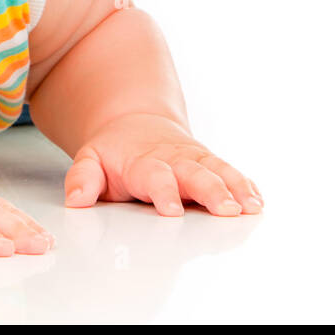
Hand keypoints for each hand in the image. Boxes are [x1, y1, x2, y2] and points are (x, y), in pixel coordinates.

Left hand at [63, 113, 263, 216]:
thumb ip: (83, 179)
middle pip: (196, 174)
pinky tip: (257, 200)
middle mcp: (174, 160)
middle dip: (212, 191)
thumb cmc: (114, 153)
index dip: (164, 192)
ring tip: (251, 207)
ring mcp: (195, 161)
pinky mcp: (210, 165)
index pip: (155, 177)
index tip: (172, 210)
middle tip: (226, 210)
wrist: (135, 124)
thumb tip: (77, 201)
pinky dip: (245, 185)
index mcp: (143, 162)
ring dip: (236, 188)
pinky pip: (231, 173)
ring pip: (219, 172)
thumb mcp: (90, 159)